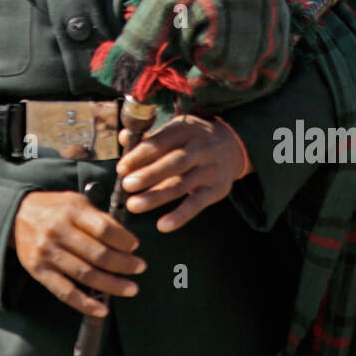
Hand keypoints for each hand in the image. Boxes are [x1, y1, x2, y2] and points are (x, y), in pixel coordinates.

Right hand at [10, 191, 145, 317]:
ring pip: (85, 275)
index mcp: (70, 210)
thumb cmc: (53, 208)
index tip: (135, 247)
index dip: (123, 240)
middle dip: (124, 264)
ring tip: (130, 288)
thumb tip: (125, 239)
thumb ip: (98, 217)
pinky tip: (102, 309)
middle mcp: (58, 231)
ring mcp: (47, 253)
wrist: (16, 215)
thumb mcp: (75, 201)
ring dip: (112, 285)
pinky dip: (85, 304)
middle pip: (98, 254)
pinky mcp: (39, 271)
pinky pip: (65, 292)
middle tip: (139, 268)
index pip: (104, 228)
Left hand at [116, 114, 247, 232]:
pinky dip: (180, 215)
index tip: (121, 168)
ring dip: (157, 196)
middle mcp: (200, 148)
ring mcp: (210, 169)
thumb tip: (122, 137)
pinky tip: (162, 225)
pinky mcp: (217, 189)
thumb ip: (149, 137)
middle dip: (149, 174)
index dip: (140, 155)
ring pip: (182, 185)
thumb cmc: (192, 139)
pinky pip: (197, 204)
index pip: (161, 142)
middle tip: (126, 185)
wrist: (233, 146)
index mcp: (185, 130)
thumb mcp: (174, 130)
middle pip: (173, 163)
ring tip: (134, 205)